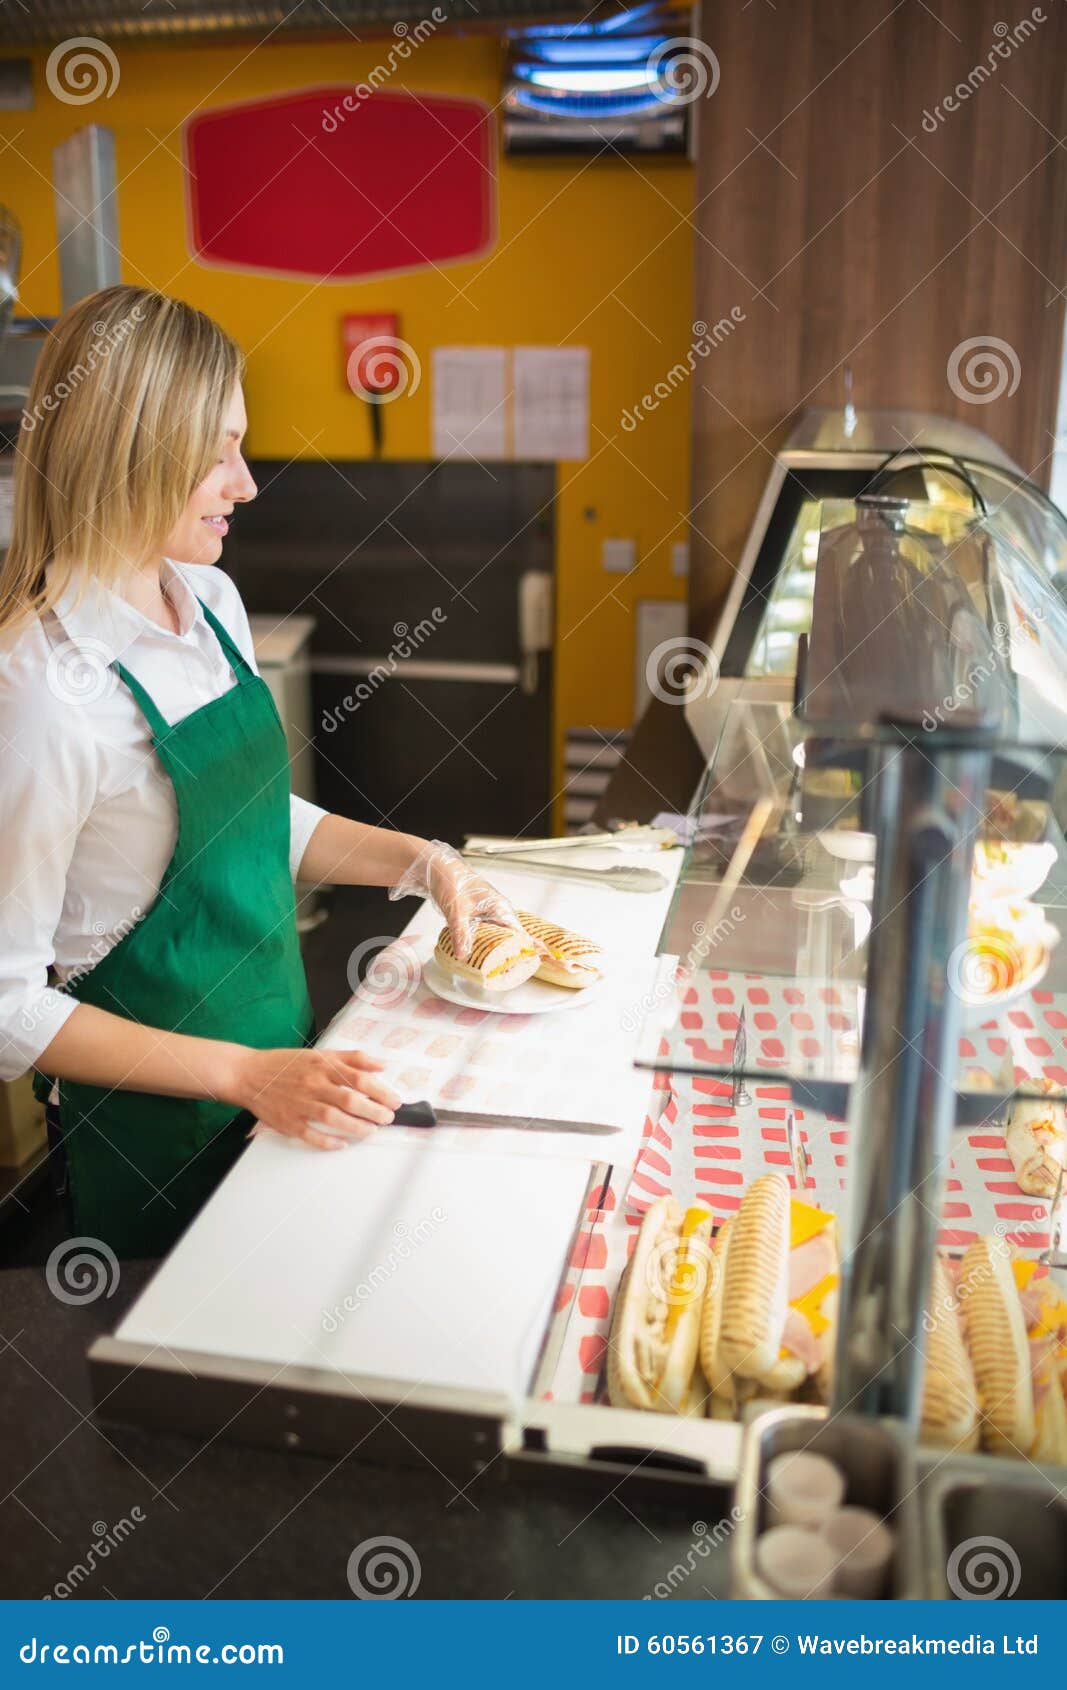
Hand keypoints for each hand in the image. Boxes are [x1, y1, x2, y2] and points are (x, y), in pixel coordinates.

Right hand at [229, 1046, 401, 1151]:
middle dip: (373, 1111)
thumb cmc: (286, 1065)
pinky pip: (310, 1135)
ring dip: (356, 1127)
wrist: (249, 1075)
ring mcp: (300, 1104)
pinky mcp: (288, 1122)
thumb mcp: (320, 1054)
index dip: (380, 1091)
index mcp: (322, 1067)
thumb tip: (381, 1065)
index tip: (394, 1101)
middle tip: (387, 1118)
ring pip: (333, 1118)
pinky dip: (327, 1141)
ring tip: (370, 1131)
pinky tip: (341, 1144)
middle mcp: (313, 1085)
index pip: (358, 1079)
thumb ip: (352, 1058)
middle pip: (349, 1100)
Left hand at [388, 839, 545, 961]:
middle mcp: (498, 911)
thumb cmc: (450, 881)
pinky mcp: (479, 915)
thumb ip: (461, 934)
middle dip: (511, 956)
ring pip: (499, 937)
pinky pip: (488, 934)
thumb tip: (464, 956)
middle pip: (511, 938)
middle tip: (508, 974)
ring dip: (497, 952)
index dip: (524, 951)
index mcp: (500, 907)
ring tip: (496, 970)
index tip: (526, 966)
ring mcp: (489, 913)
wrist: (436, 868)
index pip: (519, 935)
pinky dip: (486, 945)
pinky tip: (479, 956)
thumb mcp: (456, 911)